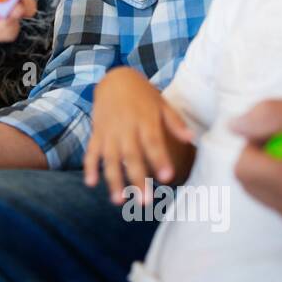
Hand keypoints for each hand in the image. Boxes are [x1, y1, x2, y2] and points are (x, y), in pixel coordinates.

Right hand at [84, 67, 194, 202]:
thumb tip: (191, 139)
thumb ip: (175, 122)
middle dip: (137, 179)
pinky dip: (90, 166)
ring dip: (113, 180)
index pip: (153, 143)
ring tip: (118, 201)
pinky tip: (91, 183)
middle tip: (144, 202)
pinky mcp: (97, 133)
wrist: (115, 79)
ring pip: (110, 158)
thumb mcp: (161, 104)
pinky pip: (91, 151)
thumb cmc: (143, 95)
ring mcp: (109, 131)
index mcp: (145, 120)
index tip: (167, 178)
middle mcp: (126, 127)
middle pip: (131, 156)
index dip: (159, 160)